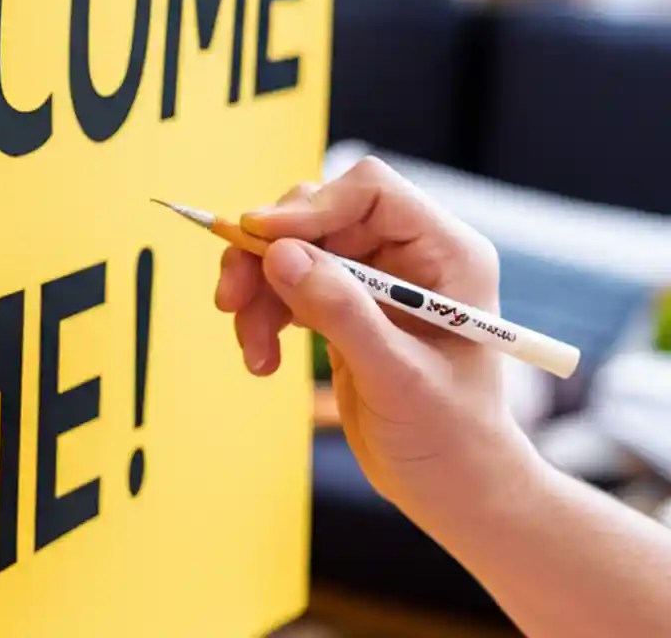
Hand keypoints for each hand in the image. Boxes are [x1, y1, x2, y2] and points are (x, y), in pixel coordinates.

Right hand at [215, 157, 538, 520]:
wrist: (452, 488)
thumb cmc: (450, 437)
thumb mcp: (397, 377)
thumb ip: (341, 312)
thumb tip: (279, 254)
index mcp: (446, 254)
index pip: (370, 194)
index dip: (310, 207)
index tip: (259, 238)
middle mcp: (409, 255)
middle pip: (318, 216)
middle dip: (268, 255)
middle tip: (230, 301)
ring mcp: (374, 280)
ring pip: (293, 250)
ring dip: (258, 294)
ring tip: (251, 352)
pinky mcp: (344, 307)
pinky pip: (286, 285)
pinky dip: (262, 317)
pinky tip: (262, 360)